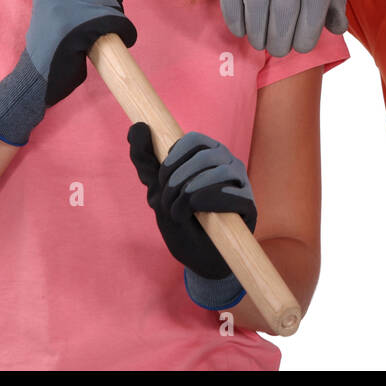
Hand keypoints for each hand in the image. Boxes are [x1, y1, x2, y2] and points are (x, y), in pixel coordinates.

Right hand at [0, 0, 136, 146]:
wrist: (37, 78)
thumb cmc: (51, 46)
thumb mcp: (53, 7)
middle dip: (114, 1)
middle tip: (109, 20)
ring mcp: (67, 5)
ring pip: (112, 2)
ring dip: (118, 18)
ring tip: (107, 33)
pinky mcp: (80, 25)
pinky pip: (118, 20)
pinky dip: (127, 31)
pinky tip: (122, 40)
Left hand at [127, 123, 256, 301]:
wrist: (198, 258)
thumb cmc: (181, 221)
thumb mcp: (158, 192)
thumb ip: (146, 161)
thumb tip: (136, 127)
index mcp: (208, 154)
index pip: (194, 139)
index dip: (174, 158)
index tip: (163, 178)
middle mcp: (228, 163)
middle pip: (205, 155)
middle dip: (178, 180)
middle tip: (169, 202)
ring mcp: (241, 183)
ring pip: (219, 172)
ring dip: (191, 193)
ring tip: (180, 212)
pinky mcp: (249, 206)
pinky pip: (232, 195)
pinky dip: (209, 203)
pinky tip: (200, 215)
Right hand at [219, 0, 346, 56]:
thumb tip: (337, 30)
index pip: (314, 3)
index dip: (308, 32)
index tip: (302, 48)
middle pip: (284, 7)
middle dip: (281, 37)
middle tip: (279, 51)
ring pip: (256, 2)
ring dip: (257, 31)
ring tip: (261, 44)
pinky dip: (234, 16)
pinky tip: (240, 31)